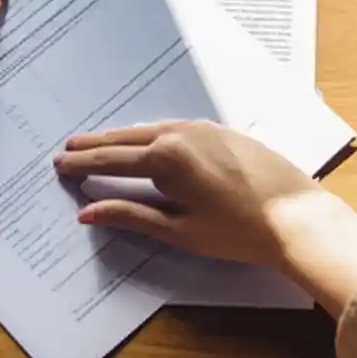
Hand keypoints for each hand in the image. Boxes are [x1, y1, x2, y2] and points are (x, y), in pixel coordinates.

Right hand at [53, 120, 319, 266]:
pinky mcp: (221, 131)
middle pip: (127, 139)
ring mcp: (203, 128)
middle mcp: (181, 133)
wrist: (297, 216)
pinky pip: (173, 127)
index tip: (59, 163)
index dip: (83, 164)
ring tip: (98, 143)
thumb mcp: (179, 230)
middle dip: (96, 145)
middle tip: (68, 147)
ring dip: (122, 137)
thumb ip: (132, 216)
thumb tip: (88, 211)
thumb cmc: (238, 230)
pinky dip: (149, 134)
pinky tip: (145, 141)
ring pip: (150, 129)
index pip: (112, 160)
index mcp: (166, 157)